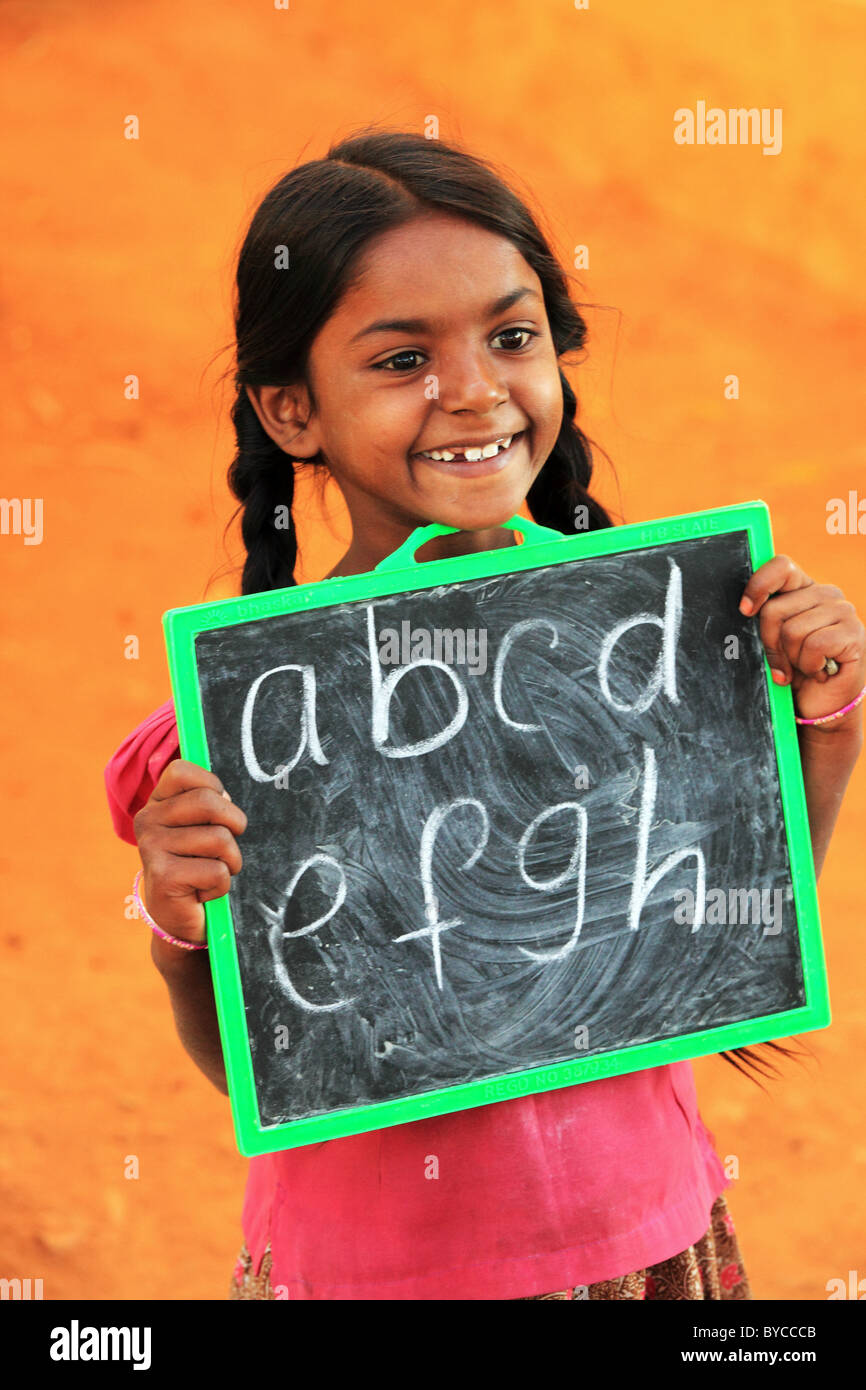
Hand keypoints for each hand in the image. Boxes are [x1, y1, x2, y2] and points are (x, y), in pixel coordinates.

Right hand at [132, 759, 247, 943]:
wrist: (179, 918)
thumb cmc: (197, 866)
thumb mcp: (200, 828)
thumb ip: (209, 803)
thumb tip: (225, 796)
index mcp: (156, 803)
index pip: (181, 770)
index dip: (212, 786)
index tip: (216, 812)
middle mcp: (147, 821)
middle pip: (208, 801)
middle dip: (234, 824)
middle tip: (226, 847)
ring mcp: (151, 848)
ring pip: (220, 839)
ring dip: (230, 861)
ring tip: (211, 872)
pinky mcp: (164, 877)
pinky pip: (217, 871)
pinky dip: (221, 886)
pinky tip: (201, 892)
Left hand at [739, 554, 865, 731]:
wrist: (822, 705)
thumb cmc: (795, 671)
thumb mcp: (775, 640)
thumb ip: (766, 618)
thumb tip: (745, 607)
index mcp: (805, 588)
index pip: (781, 566)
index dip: (758, 585)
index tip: (745, 610)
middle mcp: (827, 593)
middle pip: (774, 609)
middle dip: (770, 644)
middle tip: (783, 663)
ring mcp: (844, 611)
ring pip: (792, 631)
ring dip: (791, 659)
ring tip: (804, 667)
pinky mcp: (854, 633)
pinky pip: (814, 645)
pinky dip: (809, 666)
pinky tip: (820, 671)